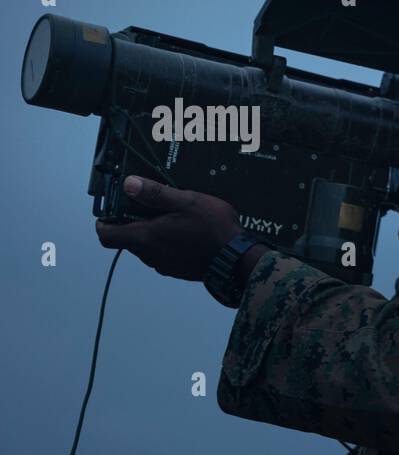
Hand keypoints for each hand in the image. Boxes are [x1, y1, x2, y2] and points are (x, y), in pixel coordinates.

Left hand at [95, 175, 241, 281]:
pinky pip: (163, 256)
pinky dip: (167, 245)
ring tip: (172, 219)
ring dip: (152, 235)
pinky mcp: (178, 271)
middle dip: (133, 224)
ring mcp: (164, 265)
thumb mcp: (186, 201)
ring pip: (146, 248)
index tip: (111, 212)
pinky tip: (186, 234)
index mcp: (145, 237)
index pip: (106, 236)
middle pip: (127, 240)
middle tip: (150, 207)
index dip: (103, 224)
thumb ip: (155, 193)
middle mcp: (150, 255)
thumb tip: (129, 184)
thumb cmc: (213, 229)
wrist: (238, 260)